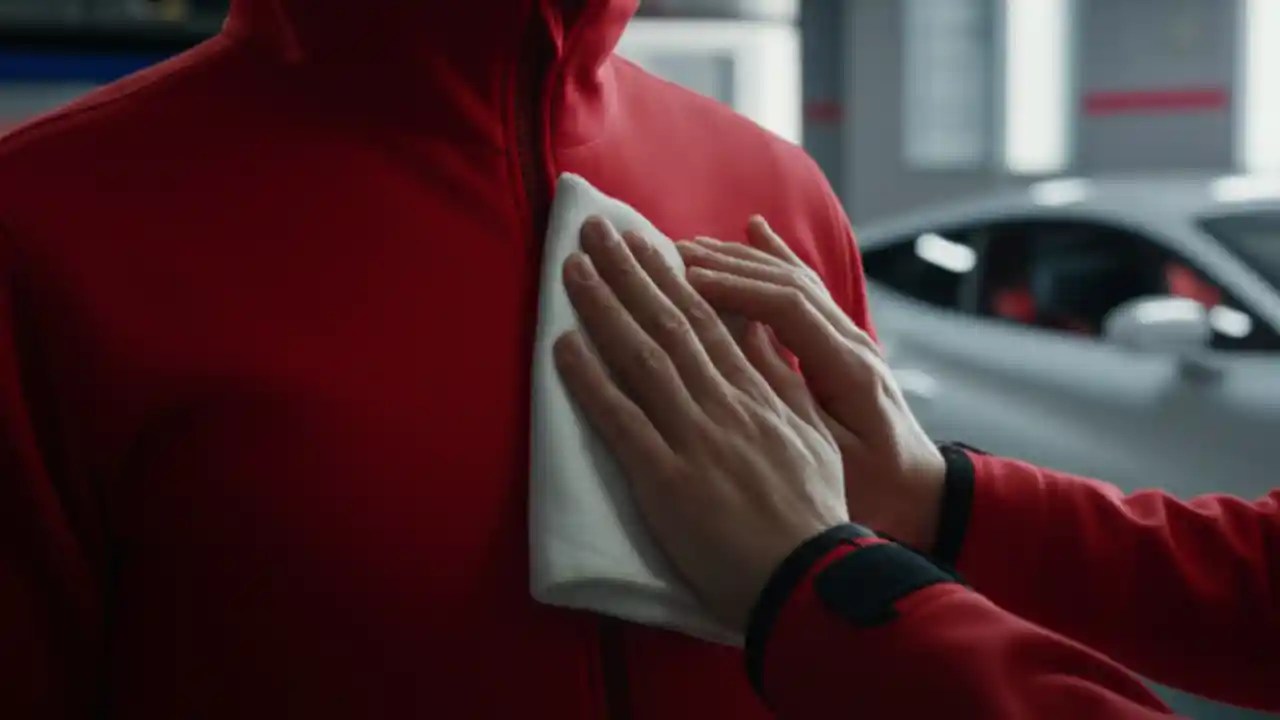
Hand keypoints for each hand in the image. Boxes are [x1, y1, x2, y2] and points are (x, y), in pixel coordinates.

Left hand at [554, 217, 848, 630]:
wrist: (806, 578)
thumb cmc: (810, 513)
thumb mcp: (812, 436)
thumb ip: (784, 381)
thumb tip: (759, 333)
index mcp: (756, 393)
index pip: (705, 319)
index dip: (667, 276)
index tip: (640, 240)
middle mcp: (722, 405)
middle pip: (667, 323)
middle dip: (627, 271)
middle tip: (592, 229)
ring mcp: (693, 440)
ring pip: (641, 357)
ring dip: (602, 307)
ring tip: (571, 267)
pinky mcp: (665, 481)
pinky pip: (620, 420)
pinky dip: (589, 380)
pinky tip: (561, 347)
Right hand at [678, 217, 945, 551]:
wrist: (924, 496)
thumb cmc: (877, 490)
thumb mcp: (832, 455)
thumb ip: (791, 401)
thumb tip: (743, 348)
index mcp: (848, 369)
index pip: (788, 308)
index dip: (736, 290)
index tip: (686, 282)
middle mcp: (852, 341)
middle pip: (789, 283)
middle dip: (730, 264)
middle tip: (671, 254)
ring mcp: (850, 337)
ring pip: (795, 279)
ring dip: (743, 259)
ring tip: (691, 247)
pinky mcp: (842, 342)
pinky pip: (805, 289)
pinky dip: (775, 258)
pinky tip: (753, 232)